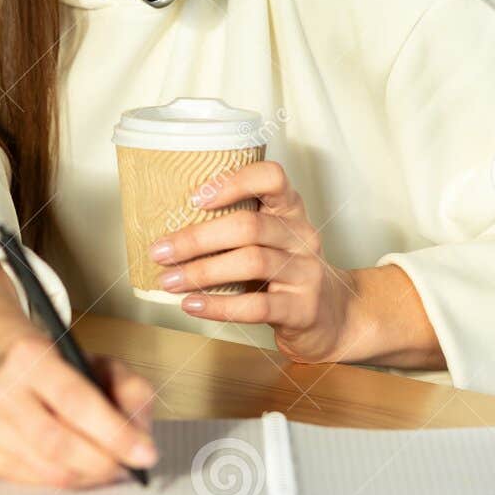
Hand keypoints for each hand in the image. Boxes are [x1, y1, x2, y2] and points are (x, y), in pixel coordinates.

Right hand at [0, 324, 157, 487]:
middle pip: (56, 442)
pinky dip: (73, 480)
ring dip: (91, 475)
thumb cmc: (56, 364)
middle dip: (103, 461)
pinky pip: (41, 483)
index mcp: (28, 355)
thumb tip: (140, 433)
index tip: (145, 453)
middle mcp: (1, 391)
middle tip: (131, 466)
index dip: (114, 432)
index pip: (74, 400)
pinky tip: (86, 468)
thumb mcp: (98, 360)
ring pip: (49, 470)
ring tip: (113, 466)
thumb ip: (128, 388)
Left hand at [149, 159, 353, 364]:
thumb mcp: (270, 241)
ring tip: (170, 280)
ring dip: (203, 271)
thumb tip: (169, 232)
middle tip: (161, 251)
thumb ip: (234, 229)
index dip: (233, 182)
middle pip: (249, 226)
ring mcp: (305, 272)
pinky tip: (192, 305)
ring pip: (252, 262)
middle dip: (197, 238)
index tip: (195, 198)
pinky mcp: (303, 308)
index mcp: (290, 211)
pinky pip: (257, 306)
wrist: (333, 317)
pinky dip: (219, 306)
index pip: (272, 177)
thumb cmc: (286, 273)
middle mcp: (301, 235)